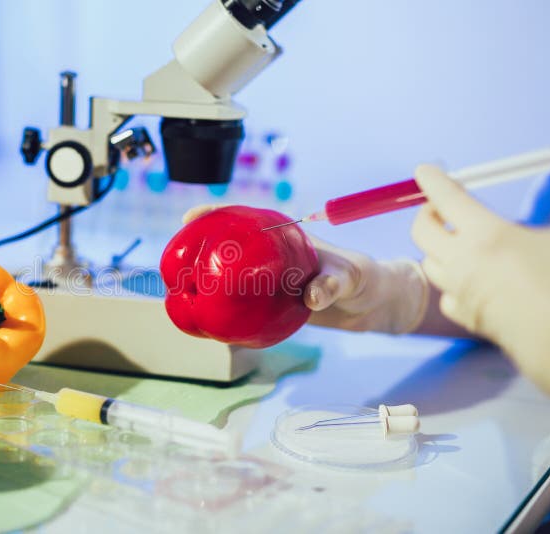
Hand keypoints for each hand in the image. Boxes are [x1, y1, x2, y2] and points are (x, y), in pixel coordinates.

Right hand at [181, 205, 429, 334]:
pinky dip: (227, 315)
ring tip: (184, 296)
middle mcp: (271, 256)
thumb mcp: (351, 276)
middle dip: (199, 251)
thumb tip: (310, 297)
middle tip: (176, 263)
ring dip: (208, 285)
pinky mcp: (271, 306)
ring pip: (231, 280)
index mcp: (283, 236)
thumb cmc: (363, 278)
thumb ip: (332, 282)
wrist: (372, 305)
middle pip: (227, 249)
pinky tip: (213, 327)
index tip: (189, 218)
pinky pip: (244, 308)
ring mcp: (268, 281)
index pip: (243, 218)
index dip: (214, 214)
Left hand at [411, 164, 549, 402]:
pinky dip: (451, 284)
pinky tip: (467, 281)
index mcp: (488, 235)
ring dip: (437, 248)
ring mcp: (460, 292)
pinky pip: (445, 295)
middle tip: (440, 208)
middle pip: (422, 230)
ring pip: (429, 263)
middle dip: (426, 213)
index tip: (424, 171)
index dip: (434, 181)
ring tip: (455, 241)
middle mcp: (464, 262)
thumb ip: (546, 208)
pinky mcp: (465, 317)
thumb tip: (548, 184)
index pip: (448, 199)